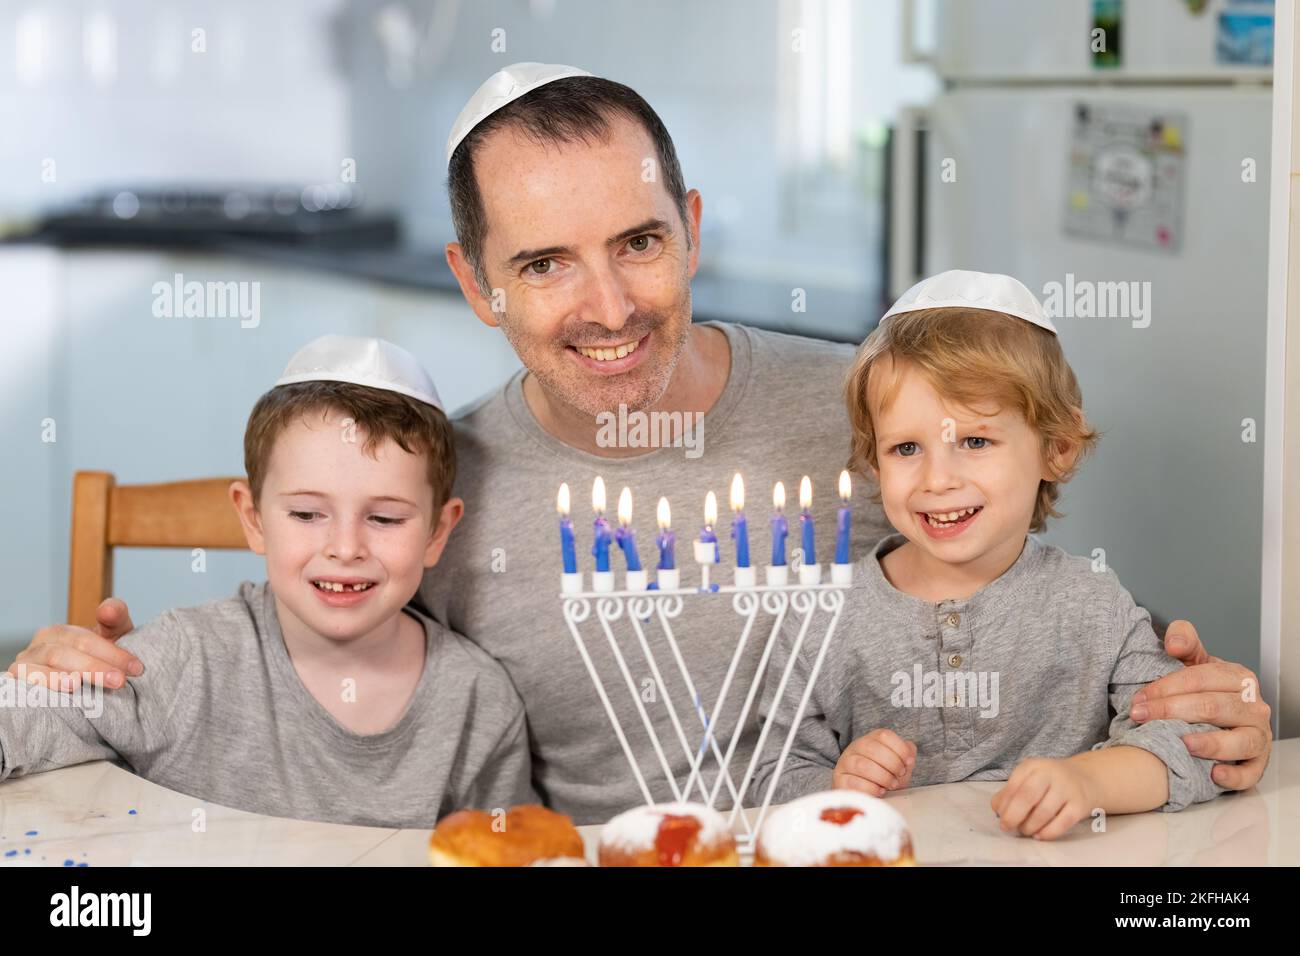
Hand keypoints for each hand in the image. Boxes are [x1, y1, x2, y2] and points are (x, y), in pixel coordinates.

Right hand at [6, 598, 140, 690]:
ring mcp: (24, 667)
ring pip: (39, 669)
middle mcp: (39, 648)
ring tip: (76, 686)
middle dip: (93, 668)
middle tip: (119, 681)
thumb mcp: (112, 636)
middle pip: (63, 654)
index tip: (136, 668)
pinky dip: (38, 689)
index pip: (83, 639)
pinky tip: (55, 695)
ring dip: (59, 678)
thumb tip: (106, 610)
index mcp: (59, 633)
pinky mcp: (16, 687)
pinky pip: (22, 688)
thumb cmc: (100, 659)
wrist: (85, 689)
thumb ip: (115, 619)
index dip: (111, 652)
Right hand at [833, 729, 915, 796]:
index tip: (909, 763)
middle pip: (872, 748)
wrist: (862, 790)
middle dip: (892, 764)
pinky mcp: (840, 780)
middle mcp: (856, 747)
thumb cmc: (883, 775)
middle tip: (900, 775)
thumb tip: (910, 752)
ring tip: (891, 785)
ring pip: (862, 765)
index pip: (885, 735)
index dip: (900, 749)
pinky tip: (879, 791)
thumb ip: (906, 754)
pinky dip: (871, 788)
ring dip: (883, 777)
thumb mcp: (898, 763)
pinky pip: (854, 783)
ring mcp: (845, 763)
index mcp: (872, 739)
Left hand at [991, 757, 1094, 840]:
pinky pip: (1062, 823)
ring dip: (1029, 826)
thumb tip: (998, 809)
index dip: (1004, 805)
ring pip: (1044, 812)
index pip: (1014, 786)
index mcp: (1033, 766)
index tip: (1000, 816)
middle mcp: (1050, 774)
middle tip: (1007, 827)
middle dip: (1013, 816)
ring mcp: (1067, 789)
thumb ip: (1011, 792)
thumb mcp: (1028, 779)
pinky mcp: (1080, 805)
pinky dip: (1048, 833)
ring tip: (1025, 830)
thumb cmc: (1049, 782)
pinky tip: (1039, 835)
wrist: (1087, 778)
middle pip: (1027, 796)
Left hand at [1132, 619, 1271, 790]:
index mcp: (1238, 677)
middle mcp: (1253, 706)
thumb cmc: (1202, 689)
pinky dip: (1235, 776)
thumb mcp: (1194, 660)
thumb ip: (1184, 640)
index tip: (1138, 698)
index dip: (1166, 687)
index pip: (1200, 679)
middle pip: (1213, 707)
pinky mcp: (1257, 762)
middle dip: (1171, 711)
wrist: (1218, 717)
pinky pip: (1251, 772)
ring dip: (1210, 743)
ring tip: (1183, 744)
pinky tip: (1214, 774)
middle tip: (1140, 716)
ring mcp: (1257, 735)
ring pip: (1240, 740)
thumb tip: (1174, 643)